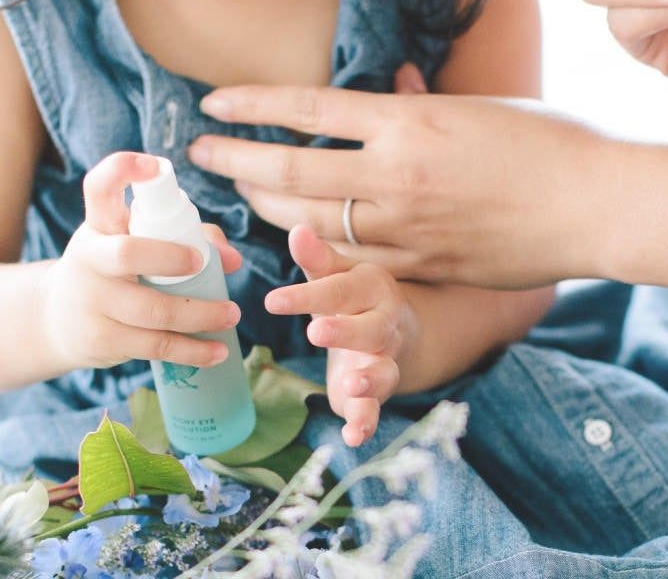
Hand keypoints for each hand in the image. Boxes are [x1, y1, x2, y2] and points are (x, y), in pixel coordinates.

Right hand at [38, 152, 243, 373]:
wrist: (54, 320)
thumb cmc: (113, 268)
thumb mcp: (134, 240)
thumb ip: (189, 235)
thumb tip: (232, 259)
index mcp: (99, 223)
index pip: (99, 187)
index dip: (123, 170)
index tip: (154, 166)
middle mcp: (89, 258)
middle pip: (128, 254)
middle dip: (170, 258)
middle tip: (202, 263)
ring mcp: (92, 302)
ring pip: (151, 309)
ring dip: (200, 313)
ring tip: (231, 314)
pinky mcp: (102, 340)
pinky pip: (154, 346)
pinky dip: (191, 350)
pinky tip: (217, 352)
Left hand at [189, 86, 609, 288]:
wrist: (600, 203)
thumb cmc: (551, 140)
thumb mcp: (474, 107)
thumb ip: (419, 109)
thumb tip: (390, 91)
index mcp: (408, 119)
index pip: (306, 108)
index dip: (251, 104)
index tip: (212, 102)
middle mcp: (395, 173)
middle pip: (290, 169)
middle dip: (236, 160)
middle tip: (202, 154)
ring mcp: (406, 225)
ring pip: (310, 219)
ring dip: (265, 203)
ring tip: (238, 189)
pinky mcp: (421, 264)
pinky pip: (350, 256)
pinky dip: (315, 242)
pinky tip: (296, 234)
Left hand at [266, 225, 409, 446]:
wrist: (396, 329)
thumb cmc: (352, 295)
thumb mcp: (336, 274)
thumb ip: (316, 259)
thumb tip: (297, 229)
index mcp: (372, 288)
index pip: (339, 289)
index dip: (307, 295)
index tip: (271, 301)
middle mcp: (385, 324)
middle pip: (371, 329)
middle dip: (346, 331)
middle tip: (315, 332)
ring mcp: (384, 361)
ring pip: (384, 371)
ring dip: (369, 380)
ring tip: (350, 384)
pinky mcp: (375, 394)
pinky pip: (377, 410)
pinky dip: (366, 423)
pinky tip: (352, 437)